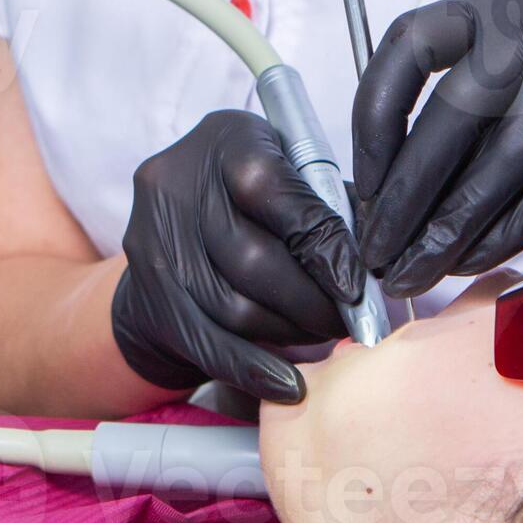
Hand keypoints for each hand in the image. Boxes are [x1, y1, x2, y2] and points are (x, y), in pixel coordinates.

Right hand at [111, 111, 363, 407]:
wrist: (171, 240)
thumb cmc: (254, 206)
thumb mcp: (290, 180)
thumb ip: (328, 206)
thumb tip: (376, 260)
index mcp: (223, 140)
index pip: (269, 188)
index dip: (319, 240)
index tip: (355, 283)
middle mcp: (174, 182)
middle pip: (249, 257)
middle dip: (310, 299)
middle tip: (346, 319)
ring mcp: (152, 240)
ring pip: (233, 307)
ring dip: (289, 331)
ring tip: (322, 334)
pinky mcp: (146, 294)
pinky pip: (207, 344)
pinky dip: (254, 369)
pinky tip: (289, 383)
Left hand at [350, 0, 522, 295]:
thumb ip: (471, 127)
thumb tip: (385, 194)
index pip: (411, 40)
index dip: (375, 116)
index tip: (361, 185)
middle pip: (455, 104)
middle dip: (407, 189)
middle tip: (379, 250)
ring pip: (504, 151)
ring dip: (450, 224)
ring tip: (415, 270)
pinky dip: (508, 228)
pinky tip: (477, 260)